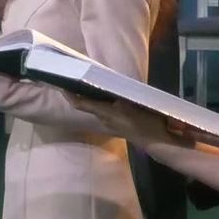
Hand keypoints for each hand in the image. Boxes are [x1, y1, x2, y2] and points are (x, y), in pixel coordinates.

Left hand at [65, 92, 194, 147]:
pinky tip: (109, 94)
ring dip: (92, 97)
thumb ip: (118, 97)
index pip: (80, 104)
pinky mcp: (116, 125)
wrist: (158, 141)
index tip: (61, 84)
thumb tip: (107, 87)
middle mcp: (104, 119)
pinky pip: (104, 111)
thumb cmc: (146, 123)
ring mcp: (109, 124)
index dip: (69, 95)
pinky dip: (102, 102)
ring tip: (91, 81)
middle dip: (80, 92)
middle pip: (86, 104)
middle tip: (77, 76)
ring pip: (96, 107)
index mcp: (106, 113)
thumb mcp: (133, 105)